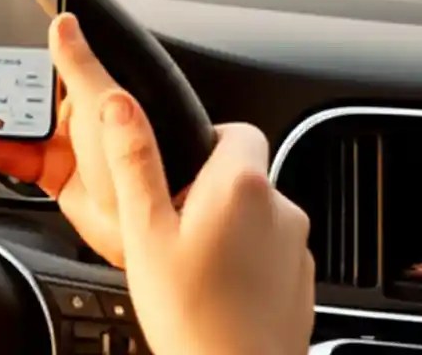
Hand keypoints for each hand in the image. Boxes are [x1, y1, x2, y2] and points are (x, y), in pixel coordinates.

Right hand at [0, 12, 177, 266]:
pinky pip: (18, 155)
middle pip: (40, 84)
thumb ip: (78, 67)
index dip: (40, 35)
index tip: (4, 19)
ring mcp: (76, 144)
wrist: (148, 242)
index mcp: (114, 88)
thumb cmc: (153, 172)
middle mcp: (96, 112)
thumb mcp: (106, 106)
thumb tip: (63, 24)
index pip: (73, 51)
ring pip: (23, 120)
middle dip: (3, 75)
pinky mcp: (58, 174)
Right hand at [103, 112, 313, 354]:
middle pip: (243, 175)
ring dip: (228, 229)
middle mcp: (280, 207)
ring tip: (191, 266)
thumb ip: (135, 161)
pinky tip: (215, 291)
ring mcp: (297, 247)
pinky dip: (246, 263)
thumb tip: (119, 105)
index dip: (204, 142)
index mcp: (240, 184)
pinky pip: (270, 254)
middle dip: (209, 192)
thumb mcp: (145, 232)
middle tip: (172, 228)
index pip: (235, 129)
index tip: (177, 172)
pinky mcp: (302, 281)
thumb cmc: (191, 317)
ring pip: (256, 217)